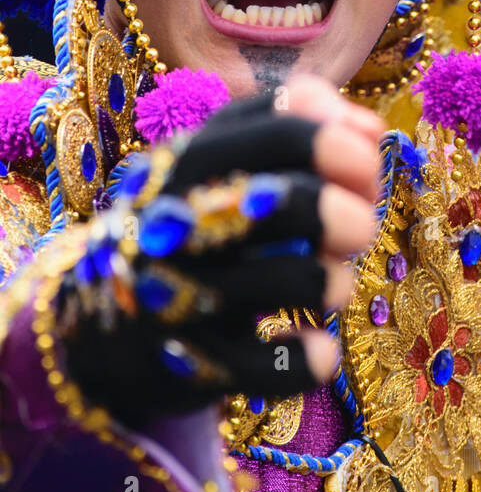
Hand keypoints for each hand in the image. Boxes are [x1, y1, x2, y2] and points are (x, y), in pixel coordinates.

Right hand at [59, 76, 383, 425]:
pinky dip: (312, 358)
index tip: (367, 161)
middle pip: (284, 201)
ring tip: (331, 284)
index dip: (338, 143)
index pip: (277, 132)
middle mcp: (174, 225)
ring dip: (334, 282)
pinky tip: (315, 347)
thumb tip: (369, 130)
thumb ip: (290, 125)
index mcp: (184, 163)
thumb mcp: (217, 162)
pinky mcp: (192, 366)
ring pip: (289, 280)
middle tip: (360, 228)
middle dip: (347, 213)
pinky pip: (275, 365)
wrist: (100, 326)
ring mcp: (178, 297)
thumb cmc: (188, 225)